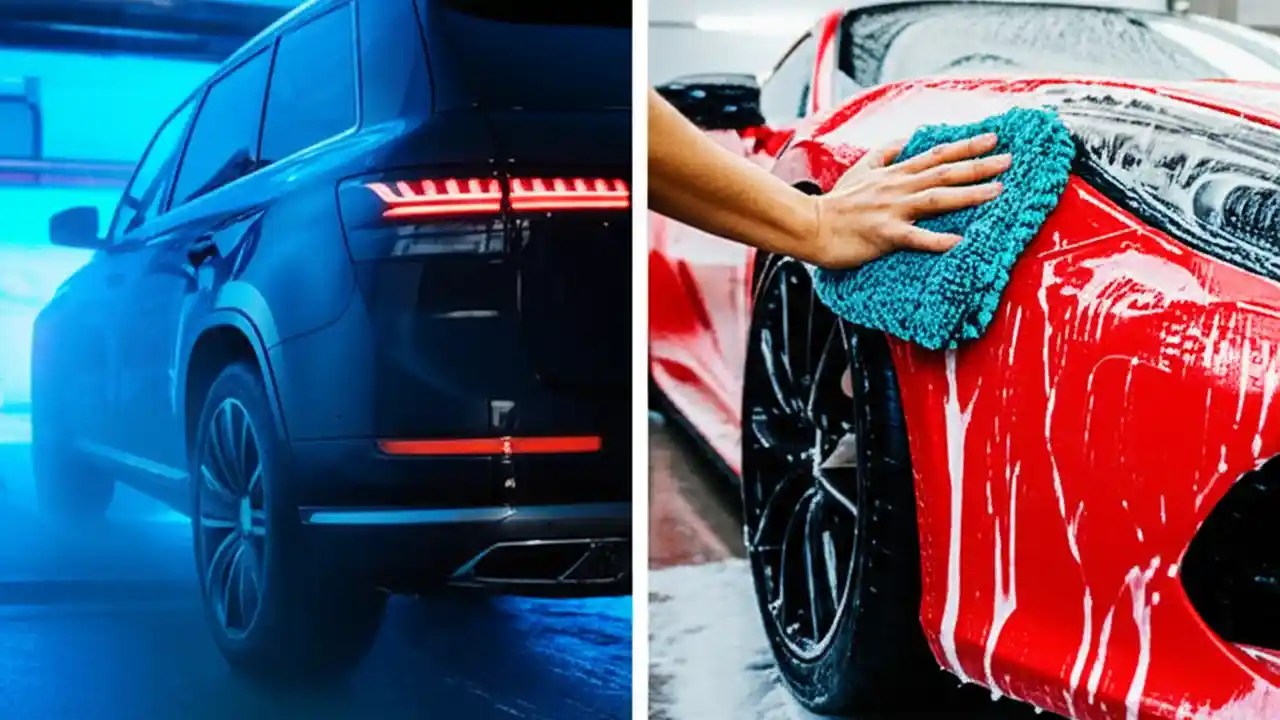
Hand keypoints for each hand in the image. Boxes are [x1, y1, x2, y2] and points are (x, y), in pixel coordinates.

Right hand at [802, 133, 1010, 268]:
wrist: (812, 226)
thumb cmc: (836, 203)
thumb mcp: (860, 169)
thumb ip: (885, 154)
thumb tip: (906, 140)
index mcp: (894, 173)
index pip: (936, 154)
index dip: (966, 145)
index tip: (994, 138)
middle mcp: (897, 188)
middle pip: (944, 173)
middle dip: (978, 165)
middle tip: (1009, 160)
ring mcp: (891, 211)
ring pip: (936, 199)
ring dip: (968, 195)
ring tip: (996, 192)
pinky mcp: (884, 235)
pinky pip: (915, 237)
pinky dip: (937, 240)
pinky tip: (959, 241)